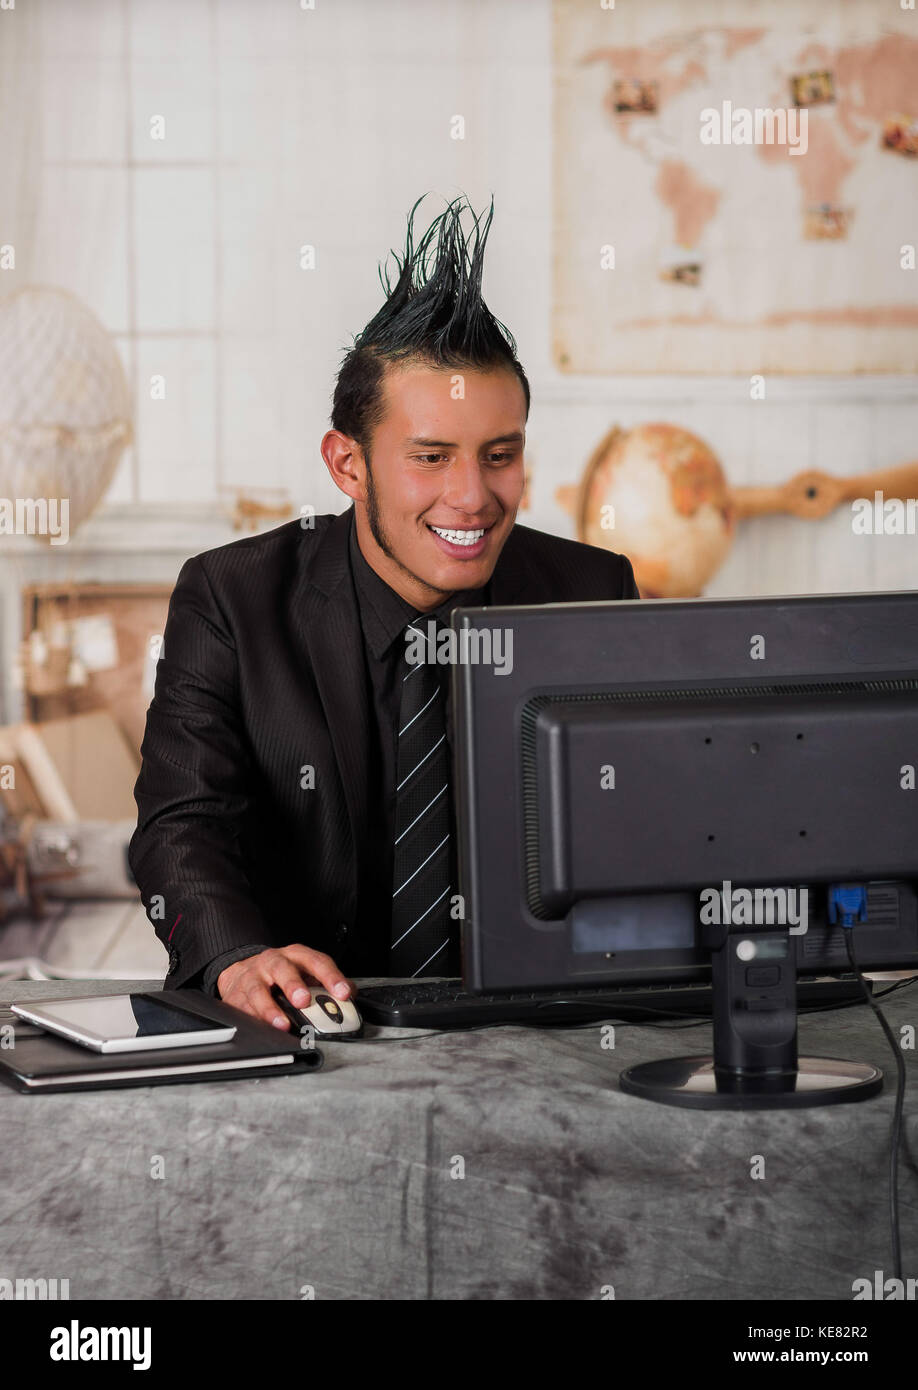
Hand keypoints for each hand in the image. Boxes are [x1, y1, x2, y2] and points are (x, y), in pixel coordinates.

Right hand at [216, 945, 355, 1029]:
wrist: (242, 971)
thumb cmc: (280, 974)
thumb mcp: (305, 971)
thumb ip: (327, 983)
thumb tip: (350, 997)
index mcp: (295, 956)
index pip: (317, 961)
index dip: (331, 977)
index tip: (343, 993)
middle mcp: (273, 963)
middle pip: (282, 969)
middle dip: (293, 985)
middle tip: (303, 1001)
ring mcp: (252, 978)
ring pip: (258, 990)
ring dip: (270, 1009)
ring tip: (282, 1024)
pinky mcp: (236, 995)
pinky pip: (242, 1008)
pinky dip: (251, 1020)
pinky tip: (260, 1029)